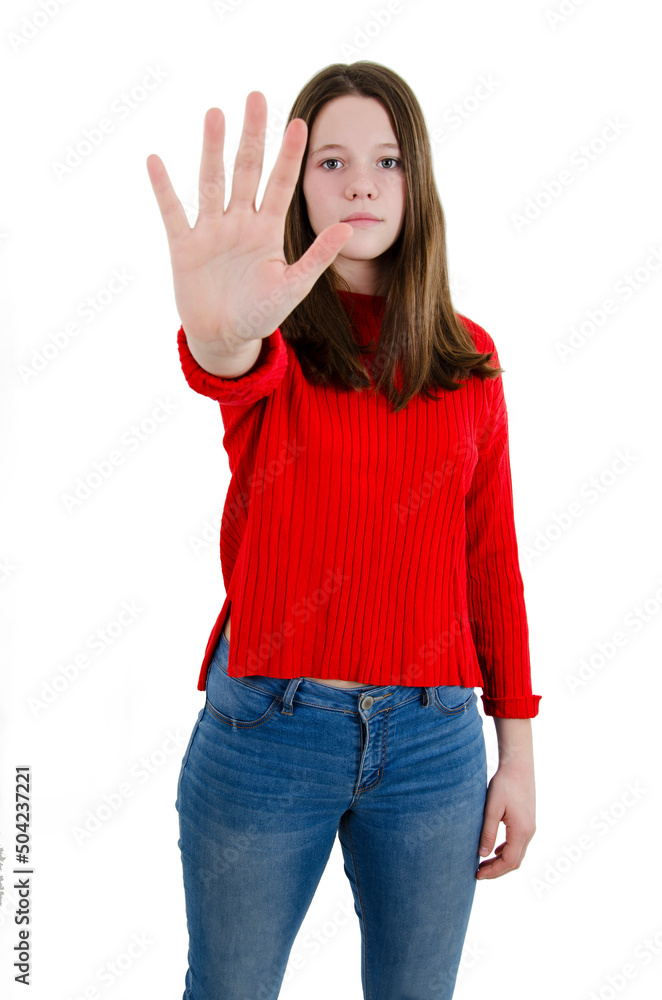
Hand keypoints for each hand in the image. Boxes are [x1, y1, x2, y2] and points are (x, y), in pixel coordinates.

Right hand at [146, 92, 353, 350]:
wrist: (224, 339)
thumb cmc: (260, 314)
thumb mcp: (293, 287)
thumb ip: (317, 257)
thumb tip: (348, 229)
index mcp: (267, 229)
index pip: (281, 183)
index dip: (289, 155)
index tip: (299, 123)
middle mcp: (239, 222)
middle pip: (246, 170)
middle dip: (252, 136)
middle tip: (256, 97)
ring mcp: (211, 231)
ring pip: (212, 181)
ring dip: (213, 149)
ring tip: (215, 113)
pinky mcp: (184, 246)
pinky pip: (173, 212)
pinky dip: (163, 188)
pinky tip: (155, 160)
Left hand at [476, 759, 535, 879]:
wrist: (518, 767)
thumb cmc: (504, 784)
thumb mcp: (492, 808)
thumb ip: (488, 832)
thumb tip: (483, 855)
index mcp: (522, 831)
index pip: (509, 861)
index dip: (494, 871)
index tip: (478, 874)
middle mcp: (529, 832)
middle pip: (515, 861)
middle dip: (497, 870)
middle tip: (478, 873)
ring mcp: (530, 827)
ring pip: (517, 854)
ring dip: (501, 861)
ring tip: (483, 864)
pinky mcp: (527, 822)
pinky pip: (518, 844)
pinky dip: (506, 851)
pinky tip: (494, 850)